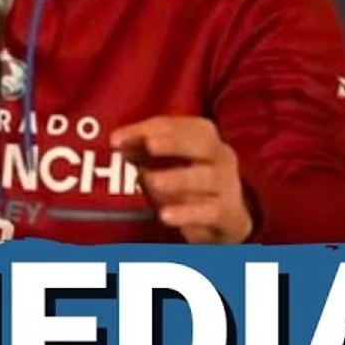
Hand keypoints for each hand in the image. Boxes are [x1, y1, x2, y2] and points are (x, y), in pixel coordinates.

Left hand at [110, 116, 252, 243]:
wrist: (226, 218)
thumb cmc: (190, 184)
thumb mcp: (166, 165)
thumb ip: (143, 152)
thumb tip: (119, 142)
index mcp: (205, 138)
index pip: (176, 126)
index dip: (147, 129)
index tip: (116, 139)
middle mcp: (221, 156)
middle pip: (203, 143)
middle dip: (175, 143)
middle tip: (149, 145)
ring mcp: (227, 185)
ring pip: (207, 177)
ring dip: (179, 178)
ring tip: (153, 181)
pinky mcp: (229, 213)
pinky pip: (209, 212)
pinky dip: (187, 213)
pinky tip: (165, 215)